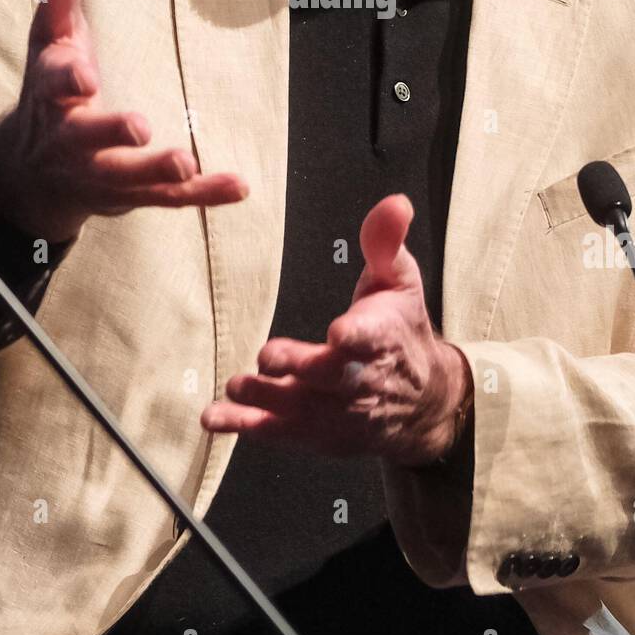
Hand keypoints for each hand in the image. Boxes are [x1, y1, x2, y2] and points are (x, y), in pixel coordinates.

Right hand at [0, 0, 247, 242]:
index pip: (54, 84)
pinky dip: (204, 194)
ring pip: (128, 177)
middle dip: (110, 132)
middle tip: (138, 126)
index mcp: (51, 95)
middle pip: (88, 138)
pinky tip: (239, 186)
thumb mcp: (51, 40)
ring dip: (156, 170)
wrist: (33, 172)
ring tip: (186, 161)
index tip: (85, 74)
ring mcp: (102, 172)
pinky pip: (168, 199)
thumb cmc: (51, 91)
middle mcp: (71, 139)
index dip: (68, 79)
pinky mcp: (132, 195)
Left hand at [201, 193, 471, 466]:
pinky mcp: (315, 432)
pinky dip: (244, 426)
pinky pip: (277, 432)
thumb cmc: (401, 331)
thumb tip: (394, 203)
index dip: (356, 336)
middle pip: (332, 377)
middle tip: (270, 355)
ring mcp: (336, 411)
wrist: (421, 403)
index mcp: (382, 337)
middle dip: (302, 367)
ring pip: (299, 408)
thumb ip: (386, 243)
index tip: (339, 332)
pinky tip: (212, 417)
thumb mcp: (399, 281)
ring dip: (265, 398)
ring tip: (236, 386)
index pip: (371, 337)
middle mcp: (360, 379)